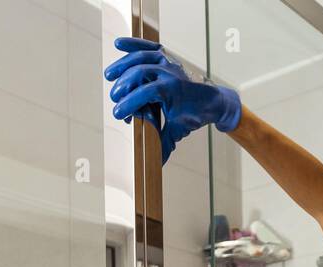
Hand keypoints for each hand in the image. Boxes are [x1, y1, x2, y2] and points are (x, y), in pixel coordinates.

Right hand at [104, 37, 241, 163]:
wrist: (213, 100)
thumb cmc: (195, 115)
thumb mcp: (178, 131)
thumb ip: (163, 146)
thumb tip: (154, 166)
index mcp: (173, 90)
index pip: (147, 93)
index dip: (130, 103)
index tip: (118, 114)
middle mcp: (170, 72)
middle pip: (140, 72)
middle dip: (124, 85)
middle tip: (115, 99)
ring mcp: (168, 62)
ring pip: (142, 57)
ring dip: (123, 65)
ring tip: (109, 76)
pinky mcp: (166, 57)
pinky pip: (148, 46)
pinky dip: (134, 44)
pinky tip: (119, 44)